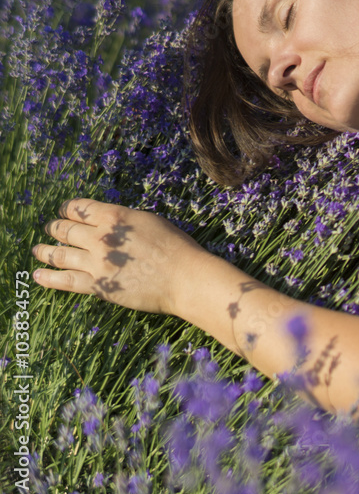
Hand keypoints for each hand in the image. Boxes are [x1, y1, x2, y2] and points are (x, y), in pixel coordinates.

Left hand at [31, 198, 206, 316]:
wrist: (185, 278)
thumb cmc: (176, 248)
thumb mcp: (150, 221)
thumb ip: (124, 221)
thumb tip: (108, 223)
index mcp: (114, 217)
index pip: (79, 208)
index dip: (67, 208)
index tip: (63, 211)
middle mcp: (100, 237)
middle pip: (65, 229)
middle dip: (55, 227)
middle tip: (50, 228)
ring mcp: (97, 262)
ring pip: (60, 253)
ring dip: (45, 250)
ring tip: (37, 250)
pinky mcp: (98, 286)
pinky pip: (65, 280)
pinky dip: (48, 277)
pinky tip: (38, 274)